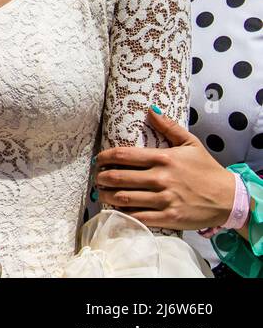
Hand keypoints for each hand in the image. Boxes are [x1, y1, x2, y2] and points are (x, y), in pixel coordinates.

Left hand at [94, 107, 237, 230]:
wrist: (230, 198)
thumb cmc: (207, 170)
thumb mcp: (191, 144)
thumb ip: (169, 127)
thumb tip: (150, 110)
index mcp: (163, 158)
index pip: (123, 155)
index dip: (105, 157)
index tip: (99, 160)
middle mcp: (160, 178)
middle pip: (118, 177)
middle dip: (102, 178)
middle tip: (97, 178)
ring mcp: (164, 199)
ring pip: (124, 198)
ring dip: (107, 196)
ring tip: (102, 193)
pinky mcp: (169, 217)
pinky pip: (138, 216)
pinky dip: (123, 213)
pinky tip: (117, 210)